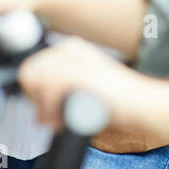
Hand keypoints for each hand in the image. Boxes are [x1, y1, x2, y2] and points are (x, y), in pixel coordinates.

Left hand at [16, 37, 138, 129]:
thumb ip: (59, 88)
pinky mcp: (79, 73)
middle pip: (28, 72)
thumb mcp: (82, 86)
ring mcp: (74, 59)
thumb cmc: (115, 100)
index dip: (33, 92)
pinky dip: (50, 110)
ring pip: (35, 81)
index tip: (45, 109)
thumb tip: (34, 102)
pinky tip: (61, 121)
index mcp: (70, 48)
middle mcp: (69, 48)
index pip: (32, 66)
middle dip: (34, 99)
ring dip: (41, 107)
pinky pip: (49, 91)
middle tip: (49, 116)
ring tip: (57, 121)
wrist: (140, 103)